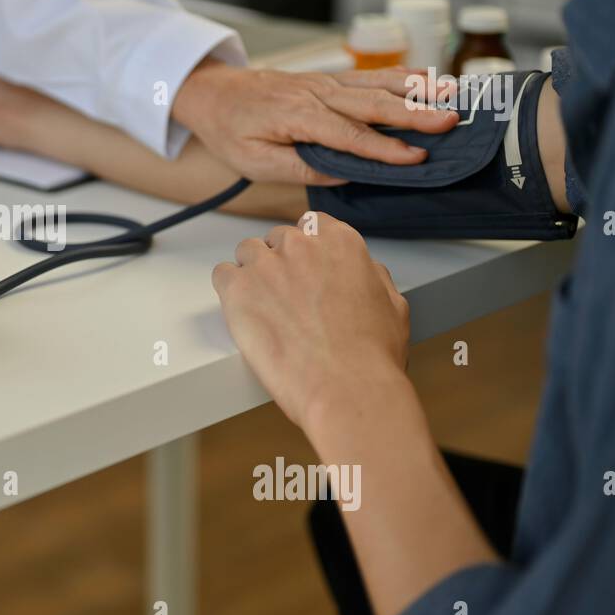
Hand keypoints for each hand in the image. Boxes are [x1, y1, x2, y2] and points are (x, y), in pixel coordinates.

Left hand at [172, 60, 458, 184]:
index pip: (347, 135)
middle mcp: (314, 93)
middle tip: (449, 123)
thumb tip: (345, 174)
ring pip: (376, 84)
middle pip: (371, 104)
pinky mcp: (330, 79)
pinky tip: (428, 80)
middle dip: (413, 114)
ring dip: (416, 91)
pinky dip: (402, 78)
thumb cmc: (231, 130)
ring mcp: (324, 82)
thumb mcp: (254, 161)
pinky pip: (370, 77)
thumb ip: (300, 168)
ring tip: (451, 96)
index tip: (415, 158)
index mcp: (295, 115)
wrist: (214, 93)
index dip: (383, 149)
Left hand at [210, 211, 409, 428]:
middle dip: (280, 264)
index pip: (312, 225)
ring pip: (247, 253)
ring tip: (263, 308)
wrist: (347, 388)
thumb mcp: (393, 304)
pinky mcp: (237, 289)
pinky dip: (229, 291)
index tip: (304, 269)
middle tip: (285, 298)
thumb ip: (371, 276)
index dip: (306, 250)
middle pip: (278, 240)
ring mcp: (266, 264)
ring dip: (253, 275)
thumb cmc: (371, 357)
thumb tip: (361, 270)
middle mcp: (301, 245)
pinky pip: (222, 275)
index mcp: (340, 242)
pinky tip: (242, 313)